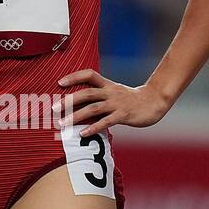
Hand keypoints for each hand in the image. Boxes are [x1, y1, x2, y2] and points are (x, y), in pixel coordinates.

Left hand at [55, 71, 170, 136]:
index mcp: (108, 85)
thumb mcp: (115, 92)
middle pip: (87, 93)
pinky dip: (93, 128)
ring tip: (63, 123)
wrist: (155, 102)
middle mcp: (110, 92)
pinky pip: (106, 122)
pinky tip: (83, 134)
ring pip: (93, 108)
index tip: (59, 82)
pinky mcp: (124, 115)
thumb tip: (80, 102)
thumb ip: (100, 95)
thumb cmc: (132, 99)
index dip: (74, 76)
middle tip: (53, 107)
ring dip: (76, 116)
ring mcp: (117, 104)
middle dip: (69, 100)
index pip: (89, 74)